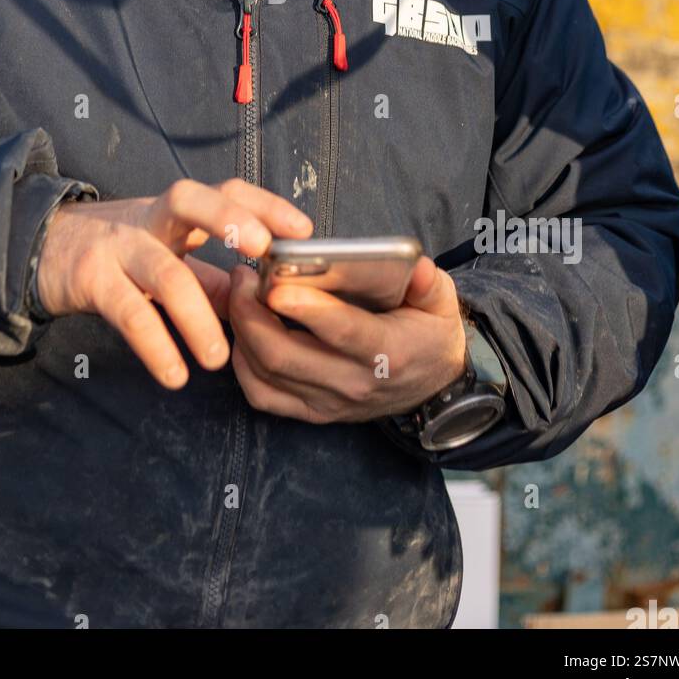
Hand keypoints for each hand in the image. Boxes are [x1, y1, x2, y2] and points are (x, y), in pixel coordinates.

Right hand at [36, 178, 312, 388]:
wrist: (40, 251)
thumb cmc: (120, 254)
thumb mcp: (169, 258)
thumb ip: (213, 280)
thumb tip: (264, 306)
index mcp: (177, 212)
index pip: (226, 190)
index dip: (265, 205)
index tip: (302, 231)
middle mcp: (149, 219)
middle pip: (190, 201)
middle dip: (230, 221)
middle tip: (263, 253)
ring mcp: (118, 246)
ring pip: (165, 272)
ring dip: (198, 318)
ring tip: (219, 358)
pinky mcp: (90, 280)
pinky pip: (129, 313)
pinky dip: (155, 346)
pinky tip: (175, 375)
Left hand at [228, 256, 466, 424]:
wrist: (434, 386)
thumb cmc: (430, 333)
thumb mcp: (440, 302)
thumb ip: (427, 282)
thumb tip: (413, 265)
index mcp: (388, 351)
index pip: (341, 332)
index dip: (306, 310)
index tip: (275, 285)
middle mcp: (354, 383)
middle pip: (284, 355)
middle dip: (250, 313)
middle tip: (243, 276)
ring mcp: (329, 402)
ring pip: (265, 374)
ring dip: (241, 331)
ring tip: (239, 293)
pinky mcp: (313, 412)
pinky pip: (262, 395)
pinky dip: (242, 364)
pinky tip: (243, 332)